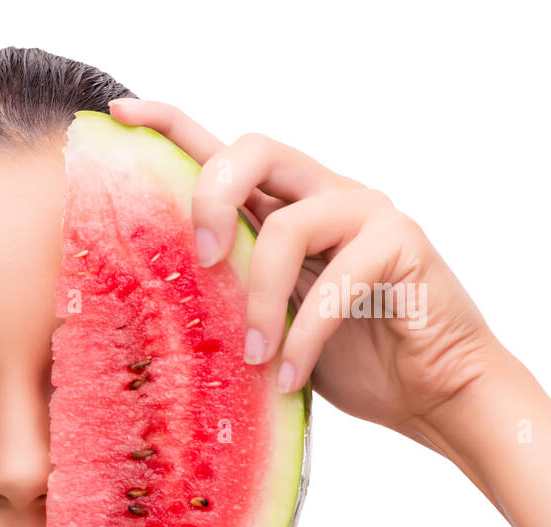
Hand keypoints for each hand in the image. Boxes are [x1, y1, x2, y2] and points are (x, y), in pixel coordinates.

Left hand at [107, 98, 502, 446]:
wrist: (431, 390)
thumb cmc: (348, 357)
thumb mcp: (269, 324)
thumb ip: (229, 296)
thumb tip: (151, 307)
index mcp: (283, 207)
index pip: (223, 151)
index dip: (171, 125)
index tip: (119, 113)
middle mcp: (322, 195)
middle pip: (255, 150)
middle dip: (212, 197)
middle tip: (201, 260)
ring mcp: (364, 213)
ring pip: (287, 227)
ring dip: (260, 300)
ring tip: (254, 357)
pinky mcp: (401, 245)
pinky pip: (336, 282)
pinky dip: (304, 337)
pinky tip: (288, 376)